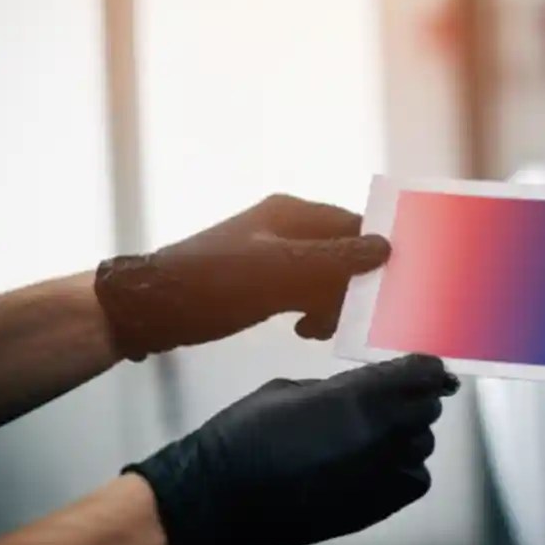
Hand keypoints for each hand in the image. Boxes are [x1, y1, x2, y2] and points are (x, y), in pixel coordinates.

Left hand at [94, 194, 387, 359]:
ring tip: (321, 328)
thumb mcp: (280, 271)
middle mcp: (286, 228)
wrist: (149, 309)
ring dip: (332, 303)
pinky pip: (304, 292)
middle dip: (352, 286)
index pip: (354, 224)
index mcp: (292, 214)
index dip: (376, 252)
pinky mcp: (262, 282)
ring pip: (325, 277)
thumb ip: (335, 260)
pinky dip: (312, 311)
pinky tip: (304, 330)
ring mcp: (273, 255)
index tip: (394, 283)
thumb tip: (385, 247)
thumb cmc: (214, 283)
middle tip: (351, 316)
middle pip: (343, 253)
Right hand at [123, 355, 459, 544]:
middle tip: (394, 403)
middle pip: (428, 408)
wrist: (220, 497)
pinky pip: (415, 480)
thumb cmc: (245, 436)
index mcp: (358, 396)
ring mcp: (383, 473)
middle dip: (414, 401)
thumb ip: (340, 389)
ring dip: (407, 437)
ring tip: (375, 439)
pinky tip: (377, 469)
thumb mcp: (290, 391)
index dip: (426, 369)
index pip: (422, 373)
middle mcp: (381, 434)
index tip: (425, 370)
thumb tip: (366, 390)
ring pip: (423, 445)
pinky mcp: (379, 507)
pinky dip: (404, 471)